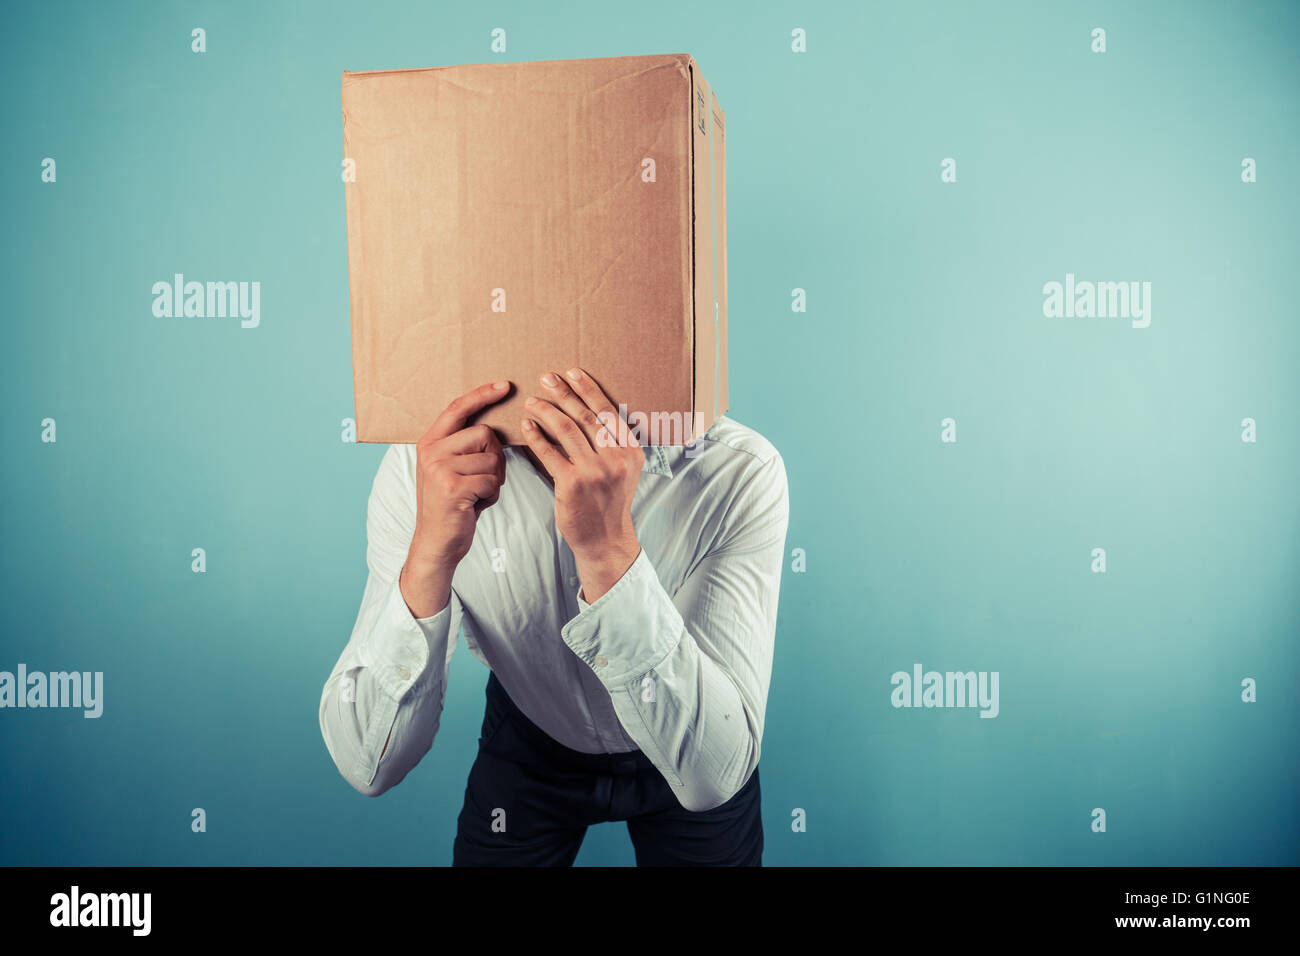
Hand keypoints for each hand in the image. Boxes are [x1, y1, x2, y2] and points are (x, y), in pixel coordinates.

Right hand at [401, 381, 509, 617]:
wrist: (436, 542)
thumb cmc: (451, 504)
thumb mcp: (448, 469)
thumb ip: (462, 447)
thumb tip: (493, 429)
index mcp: (430, 442)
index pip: (458, 408)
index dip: (482, 395)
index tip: (505, 385)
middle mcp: (431, 451)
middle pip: (485, 434)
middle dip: (494, 458)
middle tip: (482, 480)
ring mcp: (439, 468)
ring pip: (492, 459)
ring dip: (493, 480)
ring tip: (475, 494)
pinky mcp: (452, 487)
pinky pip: (491, 481)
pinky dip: (490, 495)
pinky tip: (474, 505)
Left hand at [520, 367, 643, 601]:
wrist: (605, 539)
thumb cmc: (609, 502)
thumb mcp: (623, 470)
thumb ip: (613, 443)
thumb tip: (590, 410)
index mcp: (631, 451)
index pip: (608, 411)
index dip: (588, 390)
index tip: (572, 373)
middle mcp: (616, 459)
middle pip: (586, 416)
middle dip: (564, 394)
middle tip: (546, 378)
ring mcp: (594, 472)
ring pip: (566, 431)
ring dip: (546, 411)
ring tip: (532, 401)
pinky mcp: (571, 485)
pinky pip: (550, 453)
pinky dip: (537, 437)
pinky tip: (527, 426)